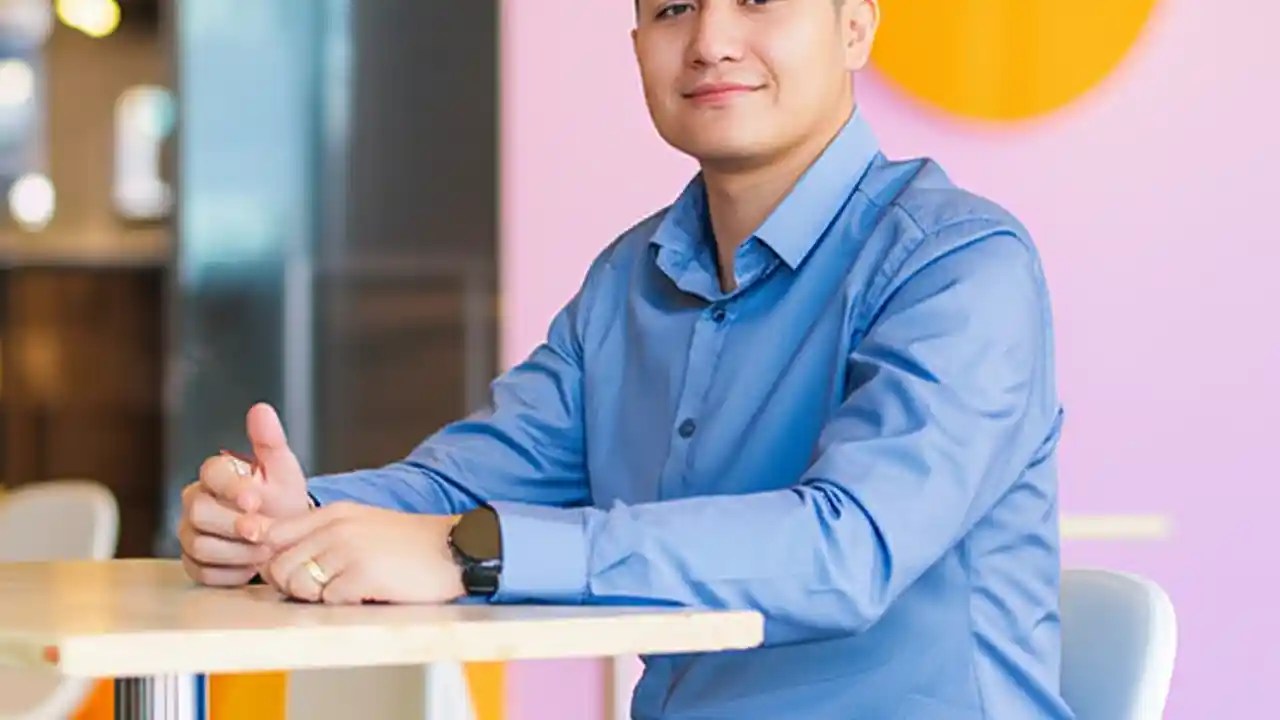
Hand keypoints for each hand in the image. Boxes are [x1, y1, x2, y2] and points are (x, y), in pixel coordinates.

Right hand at [177, 403, 313, 585]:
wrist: (286, 535)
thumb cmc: (281, 498)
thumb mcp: (282, 470)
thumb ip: (271, 442)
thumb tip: (262, 409)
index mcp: (216, 474)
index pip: (211, 473)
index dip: (232, 488)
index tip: (256, 500)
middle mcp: (195, 501)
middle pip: (198, 512)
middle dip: (234, 524)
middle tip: (264, 531)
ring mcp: (190, 532)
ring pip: (198, 544)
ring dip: (237, 551)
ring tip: (266, 550)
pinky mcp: (193, 561)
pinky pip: (200, 571)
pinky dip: (229, 572)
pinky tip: (251, 567)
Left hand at [260, 502, 465, 604]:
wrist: (455, 549)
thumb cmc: (409, 544)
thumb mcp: (361, 525)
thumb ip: (322, 534)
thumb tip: (280, 556)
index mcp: (334, 513)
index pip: (273, 534)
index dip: (274, 560)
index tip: (292, 573)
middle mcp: (336, 528)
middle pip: (279, 566)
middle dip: (292, 586)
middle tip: (321, 590)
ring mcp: (349, 550)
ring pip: (299, 585)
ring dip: (317, 597)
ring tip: (344, 591)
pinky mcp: (363, 575)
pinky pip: (329, 600)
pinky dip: (343, 604)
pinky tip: (365, 595)